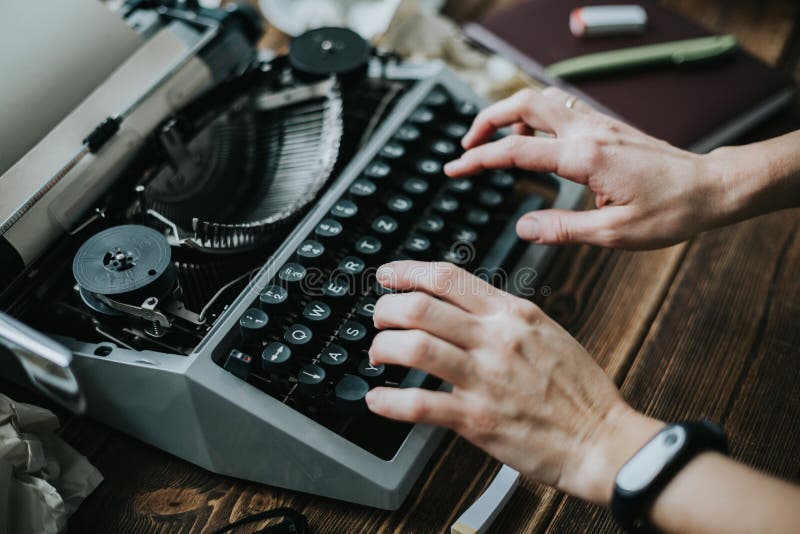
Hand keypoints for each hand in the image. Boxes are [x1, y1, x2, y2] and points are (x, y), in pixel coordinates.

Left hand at [365, 261, 663, 504]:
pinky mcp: (478, 418)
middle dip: (386, 310)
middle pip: (420, 307)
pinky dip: (388, 401)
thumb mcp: (547, 333)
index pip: (448, 277)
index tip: (387, 276)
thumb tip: (465, 307)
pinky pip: (419, 404)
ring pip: (414, 347)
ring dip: (383, 347)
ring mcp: (485, 378)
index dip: (407, 272)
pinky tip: (377, 400)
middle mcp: (496, 339)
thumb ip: (505, 318)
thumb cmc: (579, 390)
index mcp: (513, 314)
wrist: (602, 439)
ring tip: (378, 354)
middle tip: (378, 320)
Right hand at [443, 87, 729, 249]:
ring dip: (510, 113)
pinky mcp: (605, 127)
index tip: (453, 169)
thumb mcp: (614, 233)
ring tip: (495, 141)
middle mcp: (588, 132)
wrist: (710, 188)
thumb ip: (563, 230)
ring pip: (541, 100)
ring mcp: (598, 124)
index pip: (516, 151)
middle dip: (487, 118)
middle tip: (466, 143)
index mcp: (585, 157)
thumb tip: (523, 228)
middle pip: (523, 104)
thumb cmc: (671, 211)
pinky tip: (534, 142)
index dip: (478, 159)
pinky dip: (535, 117)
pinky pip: (560, 109)